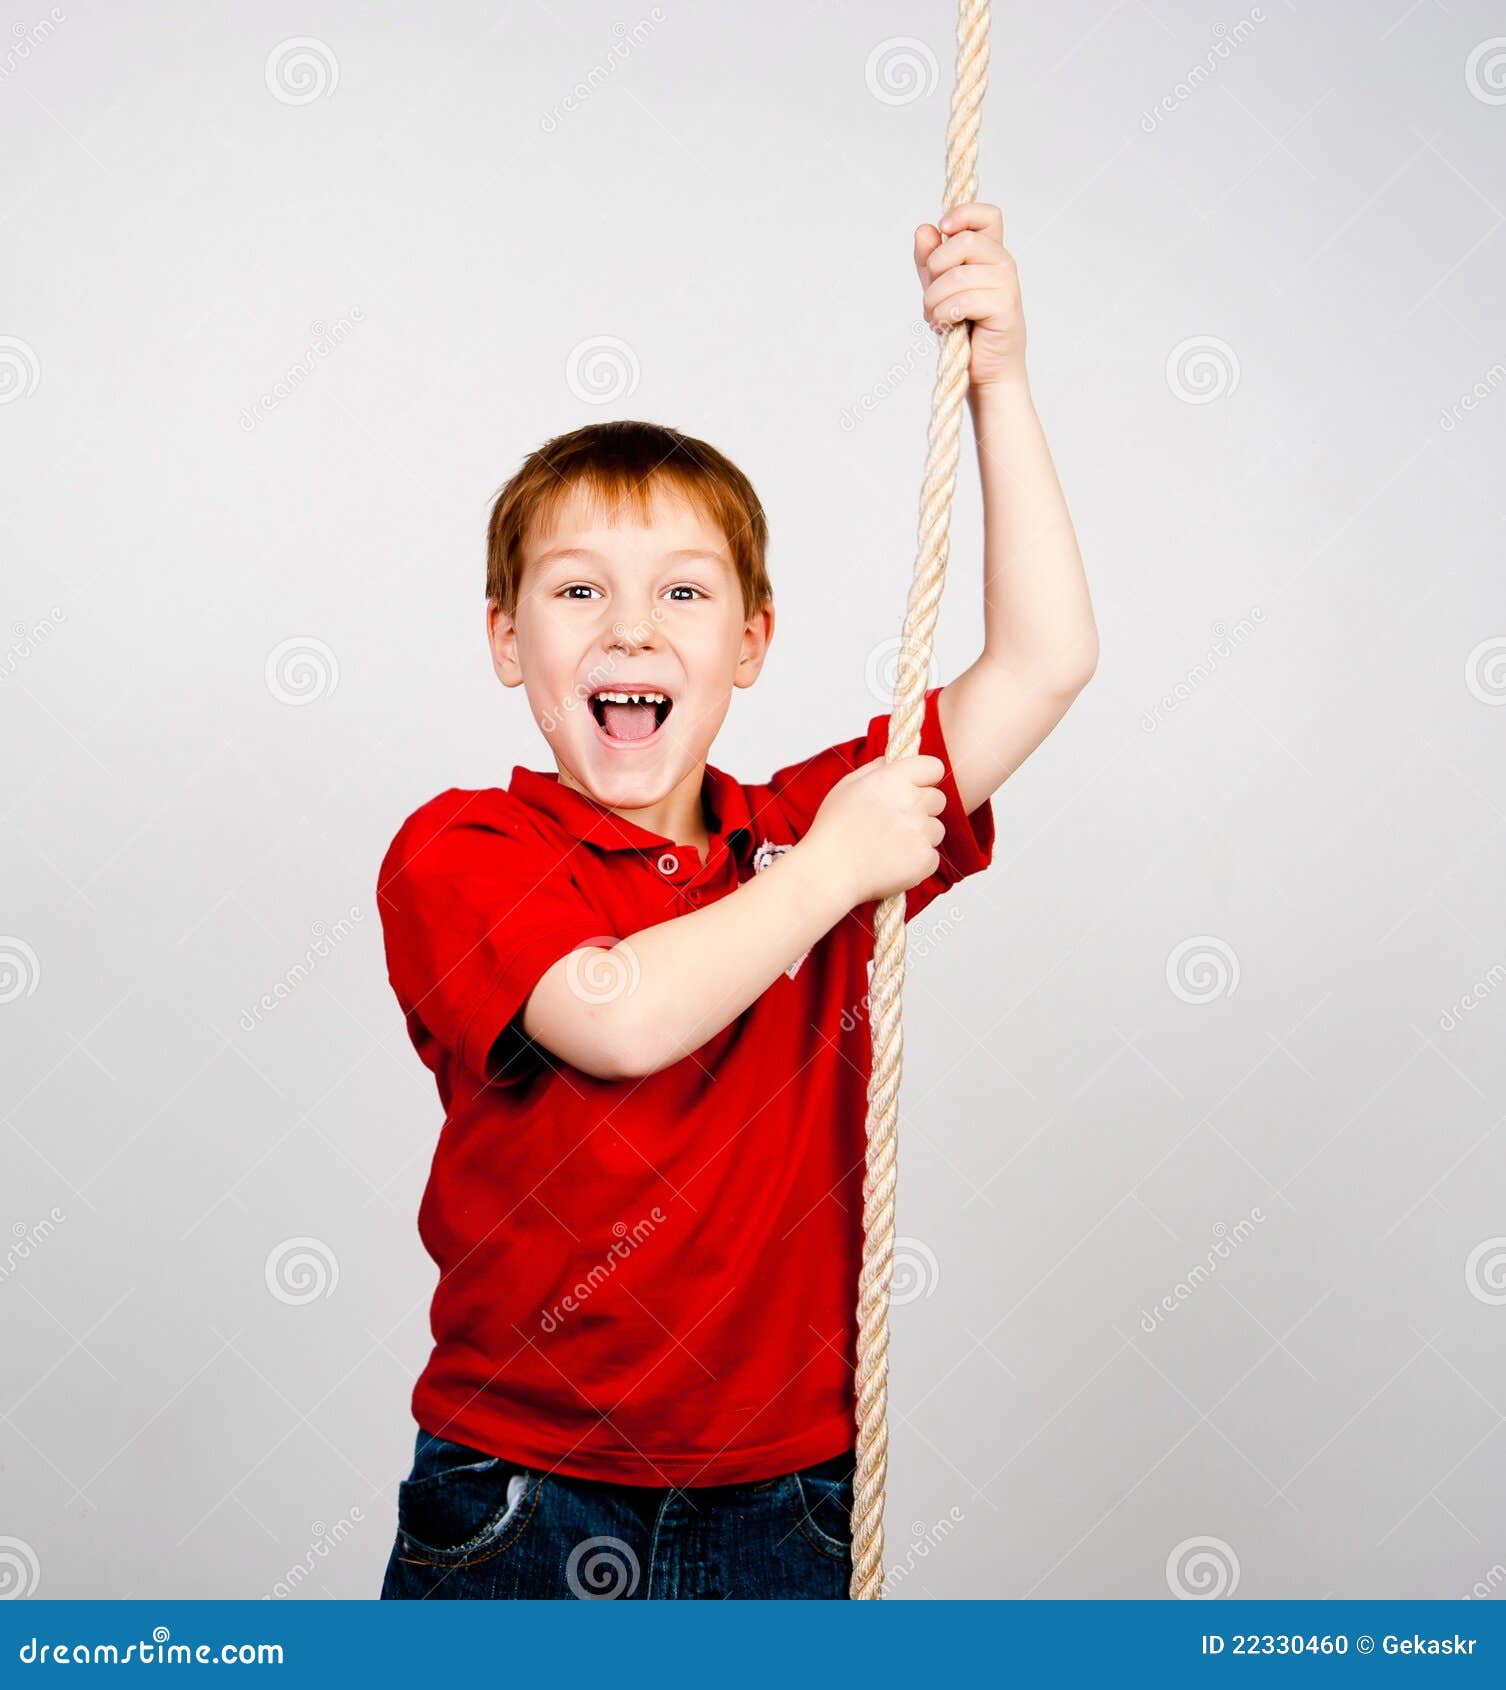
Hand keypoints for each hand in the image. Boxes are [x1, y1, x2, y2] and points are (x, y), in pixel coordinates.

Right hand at [800, 754, 947, 907]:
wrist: (828, 872)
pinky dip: (917, 862)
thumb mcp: (846, 787)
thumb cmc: (832, 830)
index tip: (914, 788)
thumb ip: (875, 768)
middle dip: (922, 809)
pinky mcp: (924, 859)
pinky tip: (893, 863)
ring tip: (890, 846)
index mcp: (893, 779)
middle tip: (895, 823)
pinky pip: (932, 856)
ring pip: (936, 829)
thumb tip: (892, 761)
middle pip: (938, 799)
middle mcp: (911, 802)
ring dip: (920, 836)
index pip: (934, 767)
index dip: (925, 778)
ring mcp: (920, 831)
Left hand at [913, 201, 1023, 388]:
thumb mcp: (940, 290)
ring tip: (934, 317)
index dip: (964, 213)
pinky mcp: (1005, 308)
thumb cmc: (965, 332)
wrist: (987, 374)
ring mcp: (1007, 285)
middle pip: (964, 242)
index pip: (988, 215)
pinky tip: (944, 326)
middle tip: (930, 297)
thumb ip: (930, 261)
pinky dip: (944, 314)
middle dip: (935, 269)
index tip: (943, 228)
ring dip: (934, 300)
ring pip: (958, 275)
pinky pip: (964, 300)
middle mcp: (1003, 264)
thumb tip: (924, 229)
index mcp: (990, 254)